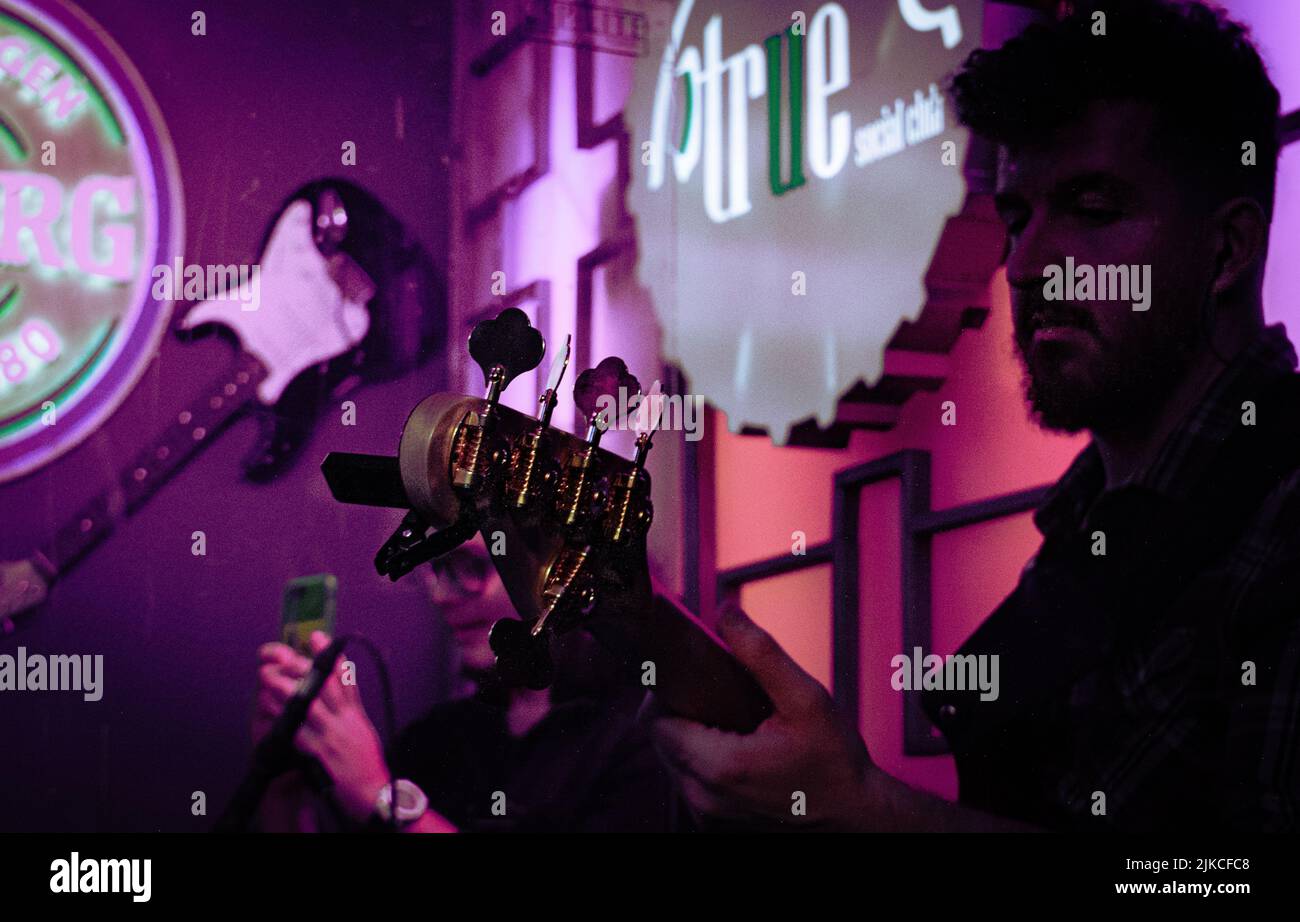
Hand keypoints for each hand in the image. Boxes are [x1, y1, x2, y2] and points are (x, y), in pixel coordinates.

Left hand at [254, 631, 391, 822]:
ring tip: (267, 676)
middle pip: (325, 684)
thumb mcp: (362, 730)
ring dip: (286, 688)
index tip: (317, 636)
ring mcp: (334, 736)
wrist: (373, 792)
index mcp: (356, 714)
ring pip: (309, 704)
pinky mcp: (322, 753)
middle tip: (280, 655)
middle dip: (302, 666)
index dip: (331, 655)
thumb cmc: (367, 764)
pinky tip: (270, 710)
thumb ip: (350, 709)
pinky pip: (300, 731)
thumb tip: (341, 690)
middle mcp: (346, 720)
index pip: (344, 677)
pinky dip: (284, 719)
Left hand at [650, 604, 874, 828]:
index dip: (665, 690)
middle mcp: (704, 795)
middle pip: (659, 739)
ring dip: (687, 732)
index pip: (655, 721)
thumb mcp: (806, 698)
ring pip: (671, 759)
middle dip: (678, 707)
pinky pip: (688, 779)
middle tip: (713, 688)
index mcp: (720, 765)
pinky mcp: (714, 819)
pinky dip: (699, 756)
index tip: (690, 671)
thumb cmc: (835, 761)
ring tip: (727, 714)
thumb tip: (725, 613)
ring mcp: (707, 812)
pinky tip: (733, 741)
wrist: (855, 815)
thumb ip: (760, 653)